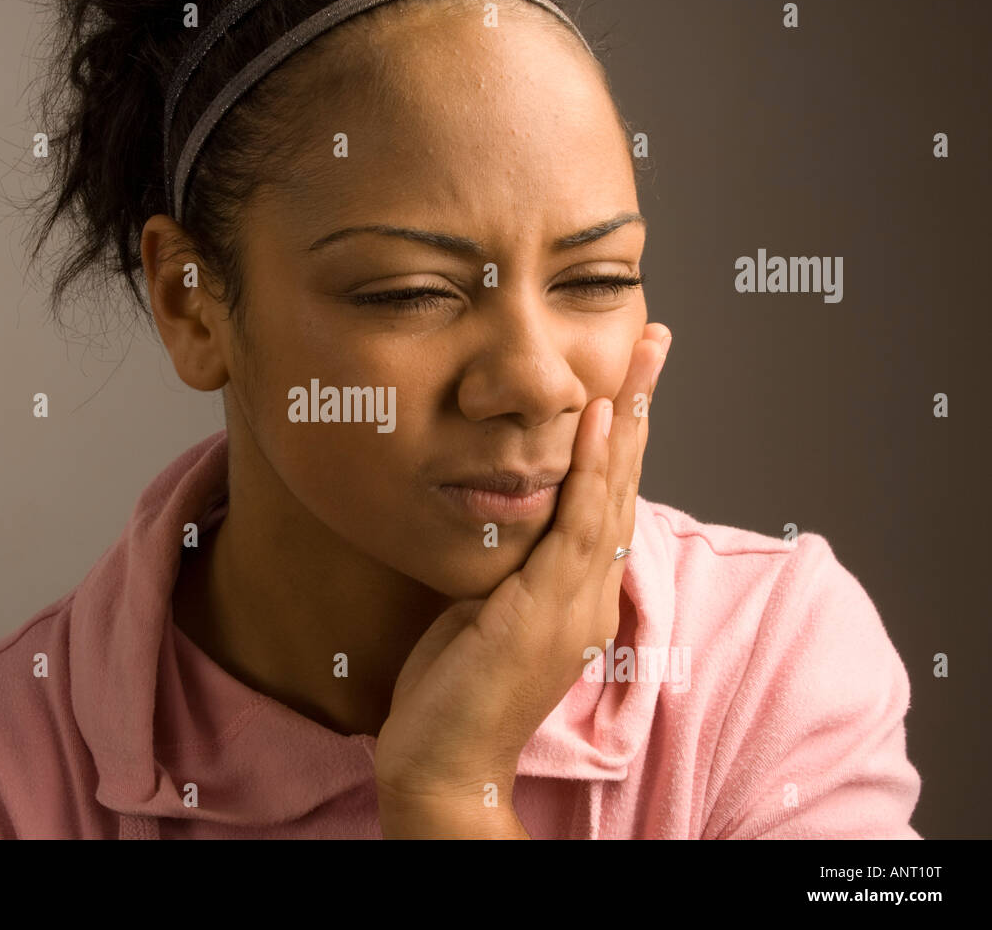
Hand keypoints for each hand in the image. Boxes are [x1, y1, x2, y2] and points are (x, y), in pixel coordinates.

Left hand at [374, 323, 672, 833]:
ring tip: (641, 355)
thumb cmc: (456, 688)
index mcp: (580, 592)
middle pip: (623, 481)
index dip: (622, 434)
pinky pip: (577, 525)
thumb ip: (509, 564)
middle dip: (641, 406)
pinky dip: (591, 468)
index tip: (628, 378)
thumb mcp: (488, 609)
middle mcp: (591, 593)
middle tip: (656, 341)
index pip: (607, 497)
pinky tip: (598, 417)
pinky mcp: (548, 611)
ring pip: (610, 492)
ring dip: (628, 418)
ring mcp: (576, 603)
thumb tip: (507, 517)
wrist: (445, 760)